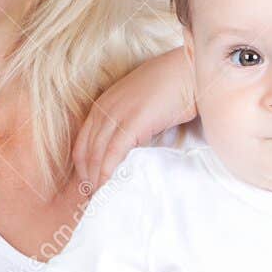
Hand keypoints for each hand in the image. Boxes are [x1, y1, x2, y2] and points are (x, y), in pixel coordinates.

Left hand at [72, 49, 195, 191]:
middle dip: (88, 178)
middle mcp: (105, 108)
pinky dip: (107, 173)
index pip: (83, 142)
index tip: (91, 186)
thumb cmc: (172, 89)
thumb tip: (130, 150)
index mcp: (104, 104)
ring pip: (96, 154)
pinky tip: (109, 186)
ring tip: (102, 199)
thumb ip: (129, 123)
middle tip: (94, 199)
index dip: (83, 167)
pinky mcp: (132, 122)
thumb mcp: (140, 104)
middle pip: (86, 151)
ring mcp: (117, 114)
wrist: (189, 72)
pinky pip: (112, 153)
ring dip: (96, 180)